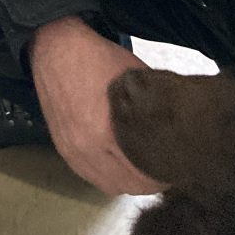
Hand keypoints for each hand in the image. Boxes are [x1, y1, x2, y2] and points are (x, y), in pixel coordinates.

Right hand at [29, 17, 162, 195]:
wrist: (57, 48)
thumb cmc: (98, 60)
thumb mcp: (136, 81)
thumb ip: (152, 112)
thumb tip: (176, 132)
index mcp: (104, 133)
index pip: (143, 174)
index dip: (165, 175)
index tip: (178, 169)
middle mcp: (84, 148)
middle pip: (128, 185)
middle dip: (150, 182)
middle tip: (166, 170)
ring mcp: (71, 150)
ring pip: (109, 185)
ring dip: (128, 182)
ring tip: (145, 170)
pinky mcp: (62, 147)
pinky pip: (90, 175)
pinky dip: (108, 176)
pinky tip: (120, 166)